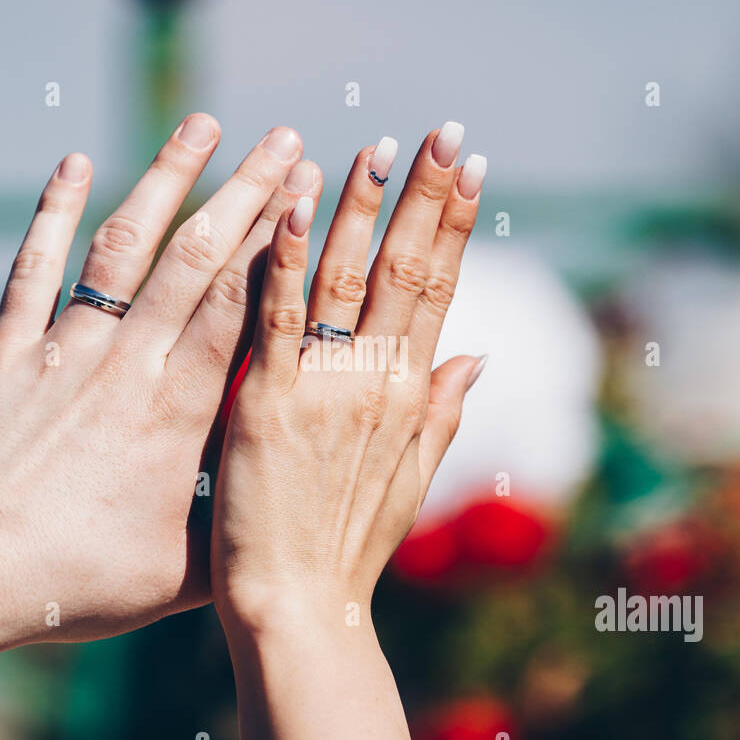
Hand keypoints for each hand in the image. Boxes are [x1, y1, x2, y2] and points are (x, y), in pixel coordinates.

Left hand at [0, 114, 321, 658]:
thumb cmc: (84, 579)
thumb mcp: (192, 568)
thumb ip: (248, 522)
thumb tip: (300, 491)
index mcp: (181, 409)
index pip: (241, 302)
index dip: (279, 238)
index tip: (313, 189)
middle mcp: (128, 361)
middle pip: (196, 255)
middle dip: (246, 189)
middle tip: (286, 139)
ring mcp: (66, 349)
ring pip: (123, 246)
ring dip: (165, 179)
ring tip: (204, 123)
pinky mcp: (12, 353)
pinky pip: (34, 268)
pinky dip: (53, 212)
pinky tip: (73, 161)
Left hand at [211, 123, 486, 739]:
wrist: (298, 608)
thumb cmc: (347, 551)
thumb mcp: (410, 483)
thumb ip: (443, 413)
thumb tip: (476, 355)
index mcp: (409, 394)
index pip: (441, 288)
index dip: (456, 224)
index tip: (468, 169)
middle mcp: (376, 380)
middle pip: (406, 268)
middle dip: (425, 195)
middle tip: (440, 131)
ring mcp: (322, 386)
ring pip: (345, 279)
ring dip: (359, 207)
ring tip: (370, 147)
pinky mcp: (263, 399)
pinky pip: (275, 314)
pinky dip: (284, 255)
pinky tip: (287, 201)